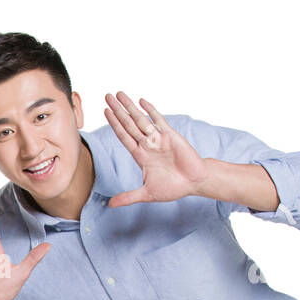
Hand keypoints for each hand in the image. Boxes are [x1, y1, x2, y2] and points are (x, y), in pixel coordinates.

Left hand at [103, 92, 208, 206]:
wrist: (194, 183)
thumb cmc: (173, 187)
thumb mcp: (147, 194)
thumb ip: (128, 197)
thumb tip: (110, 205)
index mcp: (140, 155)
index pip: (123, 136)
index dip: (113, 125)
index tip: (104, 112)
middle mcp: (147, 144)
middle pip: (128, 124)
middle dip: (117, 110)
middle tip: (107, 96)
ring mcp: (158, 139)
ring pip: (140, 119)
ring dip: (129, 107)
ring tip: (119, 94)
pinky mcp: (171, 136)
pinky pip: (159, 120)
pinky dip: (150, 111)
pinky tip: (141, 101)